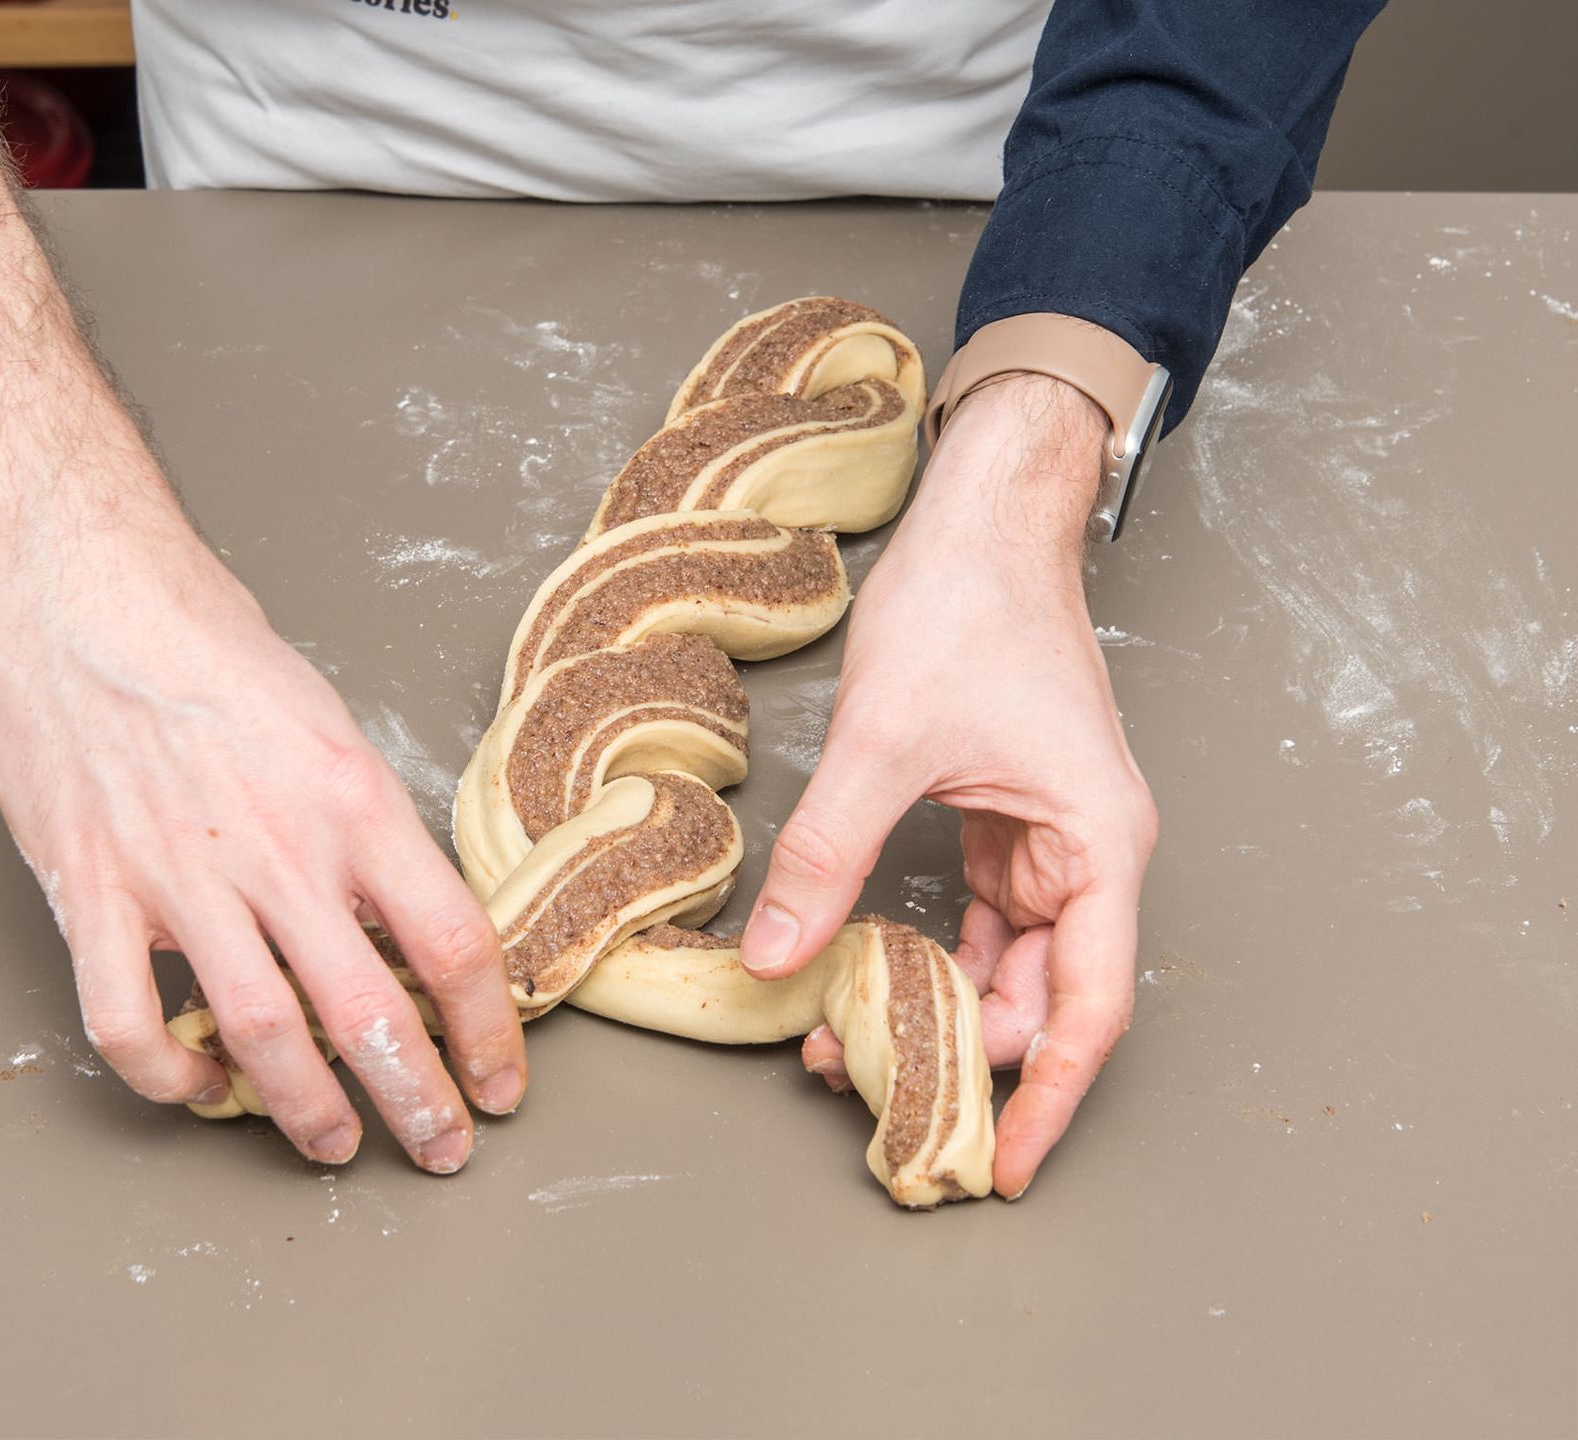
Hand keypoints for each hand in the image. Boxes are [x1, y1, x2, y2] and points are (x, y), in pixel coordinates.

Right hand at [0, 0, 523, 1171]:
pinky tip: (197, 1089)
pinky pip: (127, 1024)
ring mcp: (181, 878)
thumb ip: (366, 827)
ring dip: (308, 1112)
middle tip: (439, 1147)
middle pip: (371, 1013)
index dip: (489, 1029)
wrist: (84, 589)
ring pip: (261, 1038)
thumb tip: (405, 917)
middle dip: (418, 1101)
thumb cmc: (208, 642)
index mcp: (355, 801)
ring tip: (334, 1145)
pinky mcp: (91, 892)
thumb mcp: (328, 724)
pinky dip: (165, 1079)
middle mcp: (279, 851)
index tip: (498, 1077)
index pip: (454, 942)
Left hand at [740, 374, 1157, 1197]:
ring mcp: (1045, 840)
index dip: (1048, 1099)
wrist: (978, 520)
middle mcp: (1085, 854)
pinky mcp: (1001, 821)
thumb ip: (828, 854)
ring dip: (934, 1006)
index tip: (1002, 1165)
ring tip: (851, 1046)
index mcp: (1099, 843)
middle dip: (965, 1056)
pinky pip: (970, 916)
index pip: (1087, 1008)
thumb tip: (777, 957)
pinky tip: (861, 975)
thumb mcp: (885, 743)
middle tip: (884, 1105)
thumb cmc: (968, 607)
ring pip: (1000, 963)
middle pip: (1042, 997)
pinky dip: (922, 952)